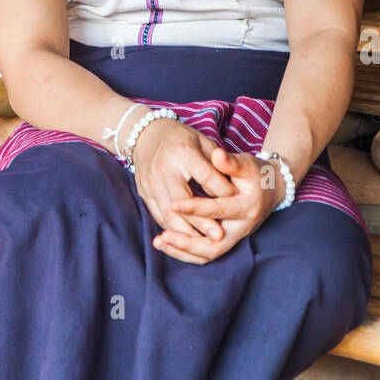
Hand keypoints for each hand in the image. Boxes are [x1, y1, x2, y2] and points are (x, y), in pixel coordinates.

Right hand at [131, 118, 240, 250]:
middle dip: (201, 221)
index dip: (223, 191)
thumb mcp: (202, 141)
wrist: (146, 135)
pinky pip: (159, 216)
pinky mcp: (144, 193)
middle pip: (183, 200)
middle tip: (220, 236)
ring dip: (187, 233)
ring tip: (206, 244)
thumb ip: (217, 164)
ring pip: (168, 214)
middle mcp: (163, 169)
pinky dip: (174, 230)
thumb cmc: (181, 138)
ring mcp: (150, 183)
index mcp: (182, 152)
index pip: (206, 176)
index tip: (236, 203)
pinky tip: (188, 239)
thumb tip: (231, 189)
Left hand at [153, 146, 286, 264]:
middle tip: (162, 236)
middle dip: (187, 243)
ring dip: (183, 251)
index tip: (174, 204)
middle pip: (214, 245)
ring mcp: (236, 237)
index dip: (196, 208)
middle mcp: (242, 228)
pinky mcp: (228, 241)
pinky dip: (186, 252)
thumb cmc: (257, 174)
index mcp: (247, 207)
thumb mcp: (247, 164)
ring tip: (159, 242)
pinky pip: (206, 253)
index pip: (219, 210)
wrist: (272, 189)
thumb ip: (230, 162)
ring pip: (208, 254)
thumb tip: (217, 155)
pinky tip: (167, 244)